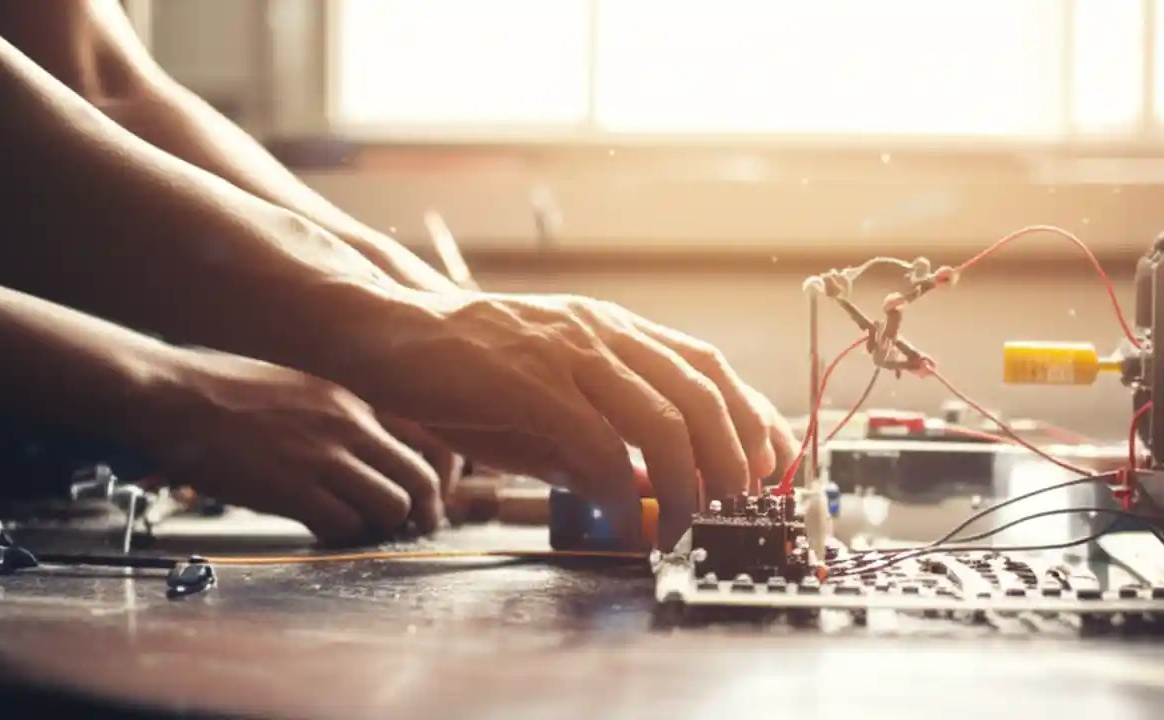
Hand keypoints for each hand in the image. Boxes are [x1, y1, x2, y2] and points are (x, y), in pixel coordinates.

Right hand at [131, 348, 441, 543]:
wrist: (174, 397)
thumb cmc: (228, 391)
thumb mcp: (303, 383)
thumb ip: (342, 412)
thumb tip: (372, 448)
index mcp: (355, 395)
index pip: (432, 435)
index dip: (443, 474)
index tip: (435, 492)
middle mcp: (350, 423)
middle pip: (421, 480)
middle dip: (424, 513)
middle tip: (413, 527)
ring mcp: (324, 456)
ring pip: (391, 507)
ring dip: (381, 525)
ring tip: (362, 526)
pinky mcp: (294, 489)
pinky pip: (344, 526)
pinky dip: (341, 535)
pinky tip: (322, 527)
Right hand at [348, 291, 796, 548]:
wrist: (391, 330)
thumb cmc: (468, 368)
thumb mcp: (546, 396)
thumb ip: (595, 436)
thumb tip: (637, 493)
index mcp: (614, 330)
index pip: (708, 368)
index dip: (751, 417)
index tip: (772, 465)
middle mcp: (603, 333)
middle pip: (702, 396)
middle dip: (734, 458)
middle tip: (739, 506)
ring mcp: (568, 354)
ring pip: (662, 420)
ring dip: (686, 482)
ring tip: (686, 522)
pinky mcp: (530, 382)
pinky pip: (595, 441)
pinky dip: (617, 486)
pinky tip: (616, 513)